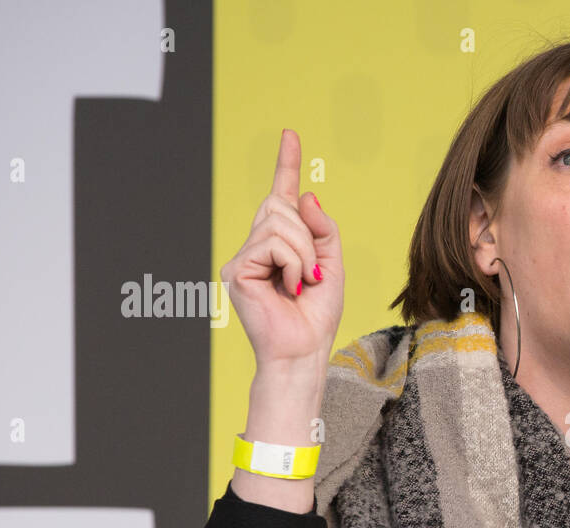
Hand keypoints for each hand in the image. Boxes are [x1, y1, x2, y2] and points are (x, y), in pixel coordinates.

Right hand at [219, 129, 344, 370]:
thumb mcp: (332, 265)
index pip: (283, 196)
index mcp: (281, 243)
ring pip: (279, 222)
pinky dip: (292, 263)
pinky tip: (290, 287)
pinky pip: (273, 243)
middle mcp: (258, 245)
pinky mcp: (238, 268)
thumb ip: (323, 229)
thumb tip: (307, 195)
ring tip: (303, 283)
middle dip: (308, 236)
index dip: (287, 165)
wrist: (304, 350)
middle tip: (313, 274)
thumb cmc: (317, 314)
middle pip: (282, 206)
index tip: (291, 135)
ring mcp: (244, 256)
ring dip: (304, 253)